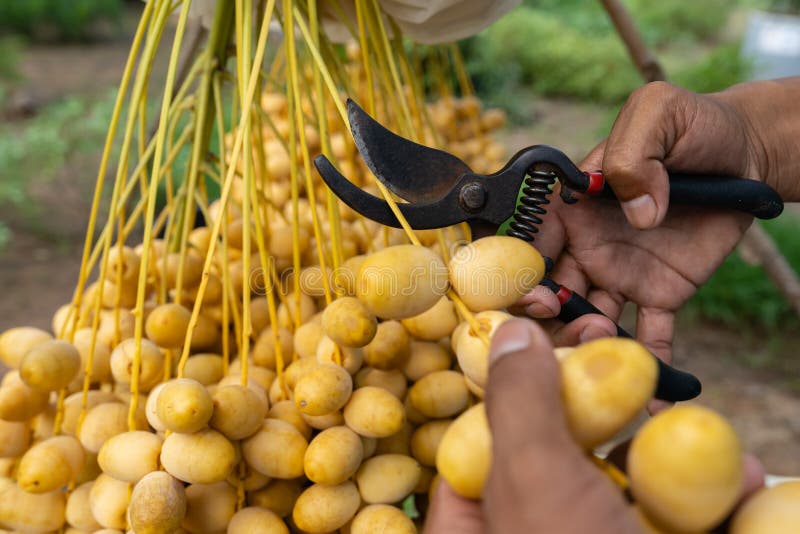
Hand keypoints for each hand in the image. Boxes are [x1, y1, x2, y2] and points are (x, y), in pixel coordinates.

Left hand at [423, 319, 764, 533]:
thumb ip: (519, 405)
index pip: (482, 440)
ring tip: (700, 434)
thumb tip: (509, 333)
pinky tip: (741, 484)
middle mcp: (534, 532)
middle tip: (632, 355)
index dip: (516, 385)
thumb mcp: (535, 482)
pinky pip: (676, 513)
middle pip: (562, 449)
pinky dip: (712, 498)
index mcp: (477, 528)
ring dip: (671, 450)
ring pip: (628, 478)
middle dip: (606, 404)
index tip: (551, 340)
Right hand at [516, 81, 786, 362]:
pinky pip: (650, 335)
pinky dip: (652, 367)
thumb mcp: (657, 113)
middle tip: (570, 324)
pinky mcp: (659, 295)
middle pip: (551, 292)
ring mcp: (619, 275)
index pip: (530, 243)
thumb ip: (632, 153)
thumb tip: (635, 211)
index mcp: (572, 206)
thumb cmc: (695, 127)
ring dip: (590, 342)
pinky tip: (652, 394)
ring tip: (606, 350)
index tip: (529, 291)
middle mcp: (585, 246)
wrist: (747, 155)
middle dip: (549, 316)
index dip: (521, 270)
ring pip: (590, 320)